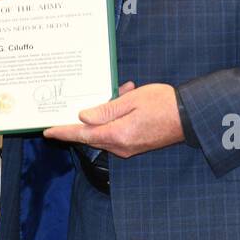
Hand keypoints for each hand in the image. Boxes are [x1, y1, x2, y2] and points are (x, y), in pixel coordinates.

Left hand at [42, 81, 184, 157]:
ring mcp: (129, 148)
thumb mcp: (133, 100)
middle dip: (86, 118)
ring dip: (105, 114)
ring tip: (123, 91)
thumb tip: (83, 117)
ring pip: (104, 132)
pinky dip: (115, 118)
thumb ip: (106, 110)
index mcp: (118, 134)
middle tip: (85, 100)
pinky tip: (126, 99)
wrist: (191, 118)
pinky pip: (116, 133)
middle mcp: (121, 146)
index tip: (48, 131)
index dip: (64, 132)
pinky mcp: (135, 145)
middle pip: (92, 135)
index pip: (83, 135)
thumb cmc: (164, 104)